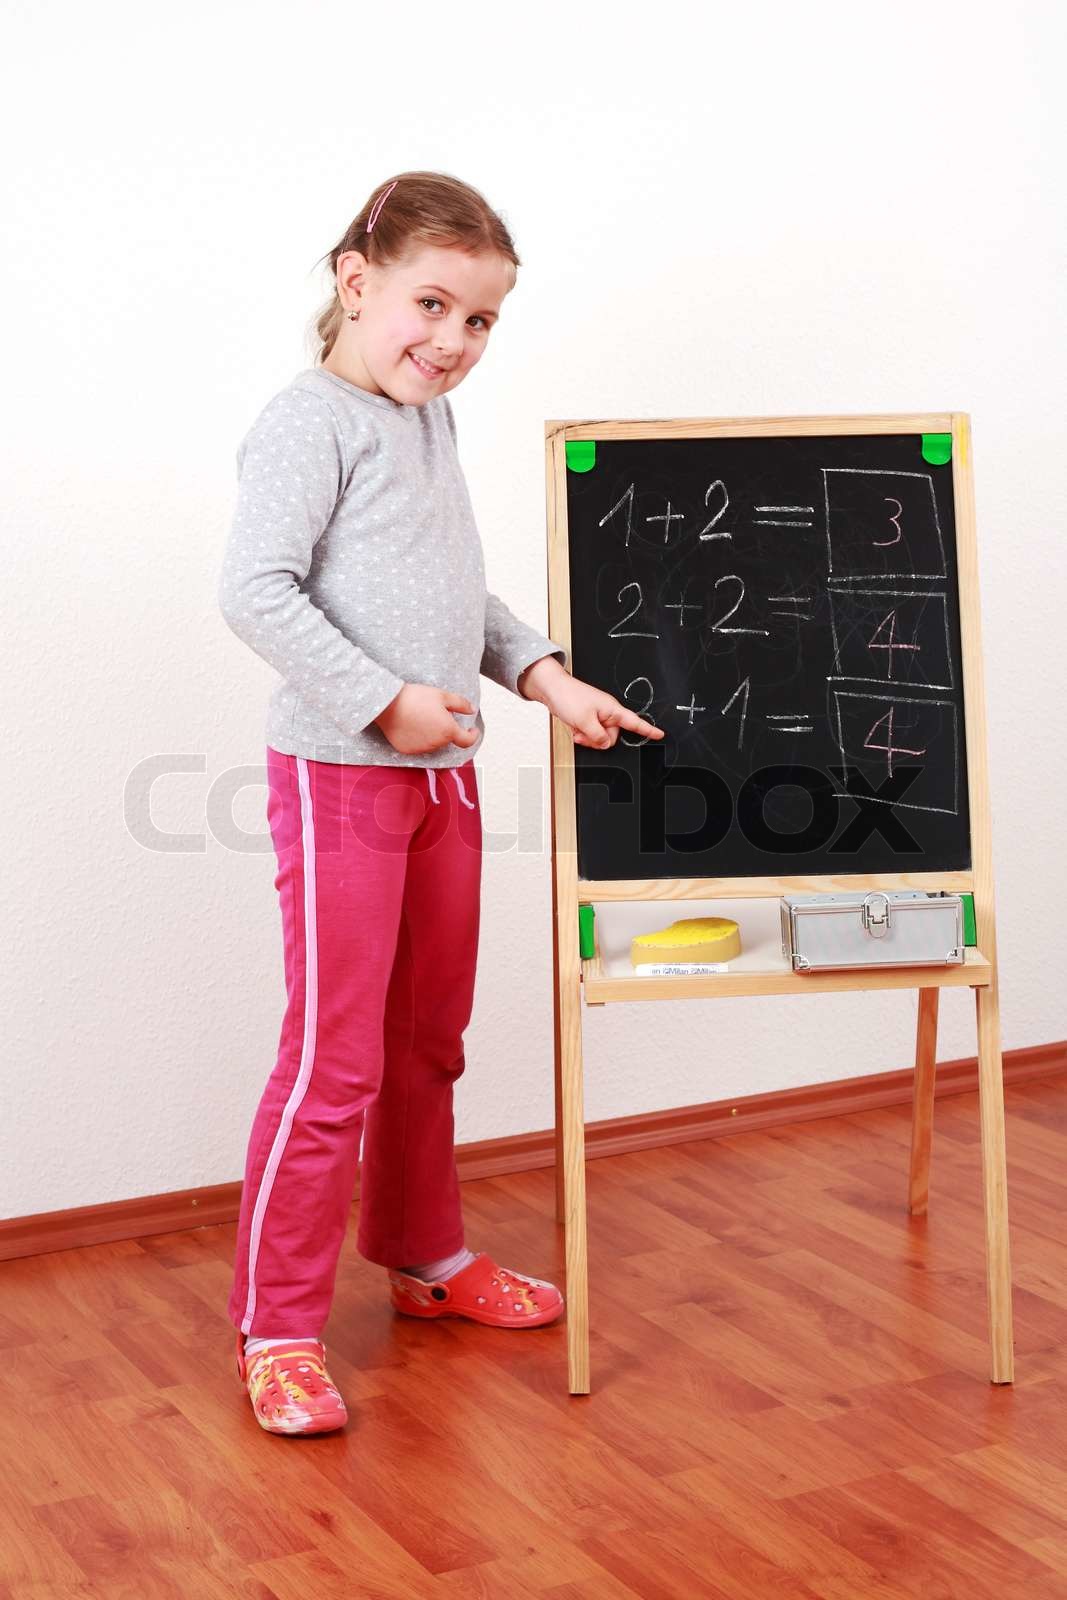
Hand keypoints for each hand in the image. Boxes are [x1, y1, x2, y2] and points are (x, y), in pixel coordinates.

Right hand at [374, 683, 479, 754]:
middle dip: (446, 729)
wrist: (388, 704)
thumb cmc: (416, 697)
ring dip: (433, 734)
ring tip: (421, 717)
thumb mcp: (442, 696)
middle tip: (436, 712)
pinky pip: (418, 746)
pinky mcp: (407, 750)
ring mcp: (421, 749)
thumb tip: (472, 710)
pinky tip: (411, 725)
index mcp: (448, 731)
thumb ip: (461, 705)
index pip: (467, 741)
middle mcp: (436, 744)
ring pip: (433, 744)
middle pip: (447, 740)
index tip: (472, 731)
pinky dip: (419, 738)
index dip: (472, 736)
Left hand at [519, 658, 664, 748]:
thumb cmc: (568, 697)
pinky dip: (582, 734)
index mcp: (612, 710)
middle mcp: (607, 713)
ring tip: (577, 729)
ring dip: (587, 738)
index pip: (635, 722)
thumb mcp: (584, 721)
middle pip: (611, 737)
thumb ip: (598, 736)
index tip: (660, 735)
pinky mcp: (588, 718)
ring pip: (599, 737)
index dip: (648, 730)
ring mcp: (597, 716)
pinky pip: (590, 734)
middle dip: (597, 740)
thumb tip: (605, 744)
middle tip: (583, 732)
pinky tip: (574, 728)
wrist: (552, 689)